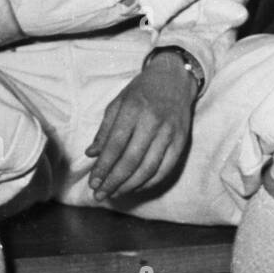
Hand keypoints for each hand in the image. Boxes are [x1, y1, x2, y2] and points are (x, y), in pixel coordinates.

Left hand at [86, 57, 196, 199]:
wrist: (175, 78)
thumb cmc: (142, 90)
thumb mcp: (119, 102)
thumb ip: (105, 129)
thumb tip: (91, 154)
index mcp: (133, 109)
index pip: (115, 145)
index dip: (103, 167)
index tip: (92, 183)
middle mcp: (153, 121)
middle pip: (131, 160)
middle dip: (113, 181)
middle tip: (100, 195)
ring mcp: (170, 132)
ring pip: (149, 168)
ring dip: (130, 186)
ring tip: (115, 193)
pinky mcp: (182, 140)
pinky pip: (166, 168)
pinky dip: (150, 182)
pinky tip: (136, 187)